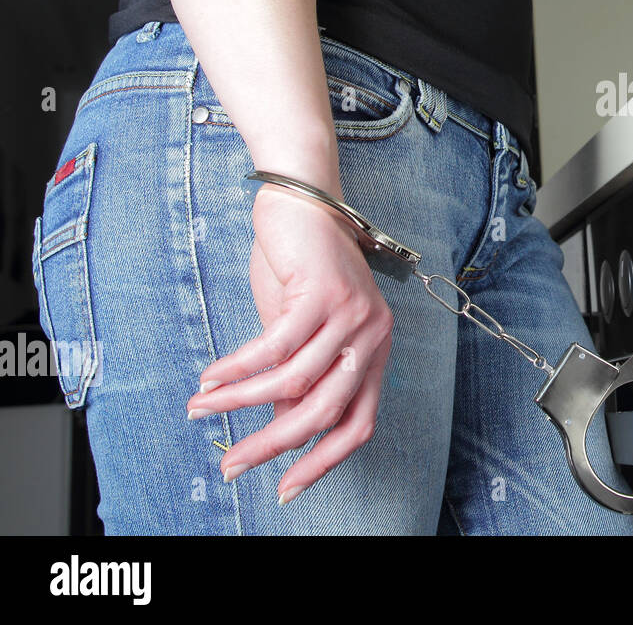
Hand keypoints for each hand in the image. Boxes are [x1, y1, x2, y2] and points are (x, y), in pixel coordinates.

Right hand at [186, 184, 393, 503]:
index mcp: (375, 351)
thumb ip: (298, 378)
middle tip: (231, 465)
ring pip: (293, 381)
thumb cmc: (301, 267)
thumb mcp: (301, 331)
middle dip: (273, 445)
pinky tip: (211, 378)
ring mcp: (352, 314)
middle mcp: (373, 336)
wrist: (303, 199)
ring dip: (240, 403)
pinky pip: (275, 346)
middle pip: (325, 411)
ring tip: (201, 409)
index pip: (359, 423)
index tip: (284, 490)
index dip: (323, 461)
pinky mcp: (322, 293)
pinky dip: (238, 368)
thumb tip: (280, 426)